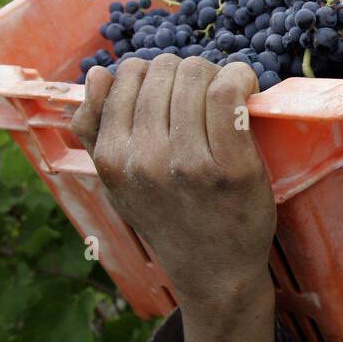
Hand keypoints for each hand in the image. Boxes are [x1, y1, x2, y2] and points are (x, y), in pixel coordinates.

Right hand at [70, 55, 275, 314]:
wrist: (215, 272)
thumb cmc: (169, 218)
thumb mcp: (117, 183)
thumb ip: (95, 130)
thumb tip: (99, 74)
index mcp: (111, 158)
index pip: (126, 75)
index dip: (153, 75)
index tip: (173, 94)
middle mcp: (144, 159)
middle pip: (165, 69)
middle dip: (186, 74)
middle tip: (203, 99)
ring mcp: (189, 164)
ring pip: (196, 74)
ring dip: (216, 75)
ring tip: (226, 97)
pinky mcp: (232, 168)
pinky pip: (228, 93)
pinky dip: (240, 78)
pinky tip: (247, 90)